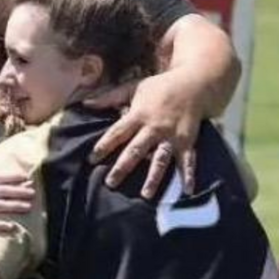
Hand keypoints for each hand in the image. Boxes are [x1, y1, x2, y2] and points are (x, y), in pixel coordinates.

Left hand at [85, 70, 203, 198]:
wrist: (192, 83)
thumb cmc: (159, 87)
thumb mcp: (133, 87)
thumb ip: (110, 97)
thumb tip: (85, 104)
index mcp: (138, 115)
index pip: (118, 132)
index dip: (104, 145)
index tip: (92, 159)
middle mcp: (154, 128)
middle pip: (136, 150)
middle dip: (123, 167)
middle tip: (111, 183)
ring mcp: (171, 136)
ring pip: (160, 159)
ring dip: (154, 177)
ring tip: (146, 195)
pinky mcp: (187, 141)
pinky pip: (188, 160)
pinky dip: (188, 175)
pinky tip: (188, 190)